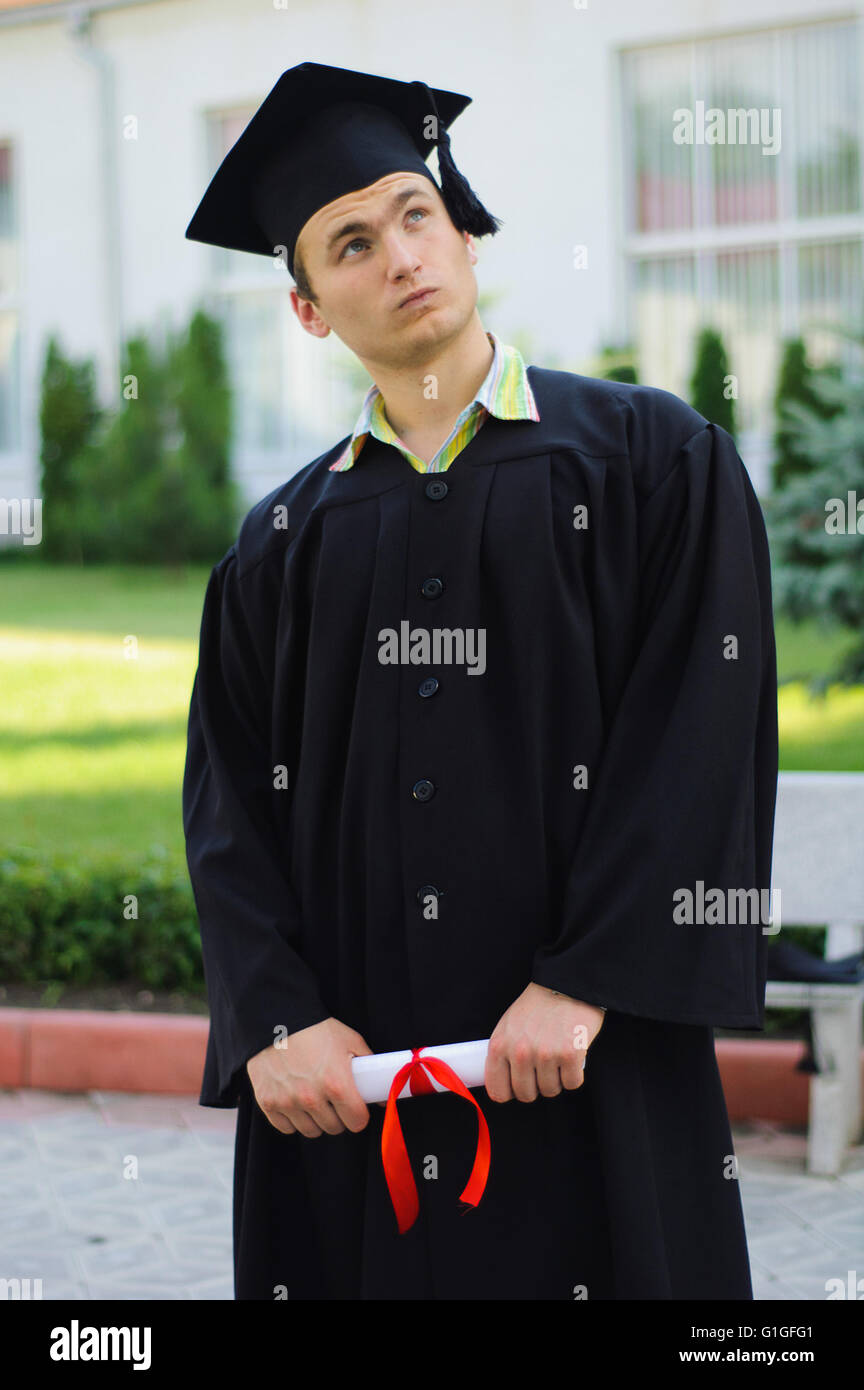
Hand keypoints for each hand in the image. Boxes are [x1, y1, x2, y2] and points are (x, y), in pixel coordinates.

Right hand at [246, 1017, 376, 1137]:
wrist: (277, 1018)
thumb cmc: (315, 1029)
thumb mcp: (350, 1041)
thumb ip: (369, 1067)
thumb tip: (381, 1097)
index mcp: (336, 1084)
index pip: (357, 1122)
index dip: (359, 1115)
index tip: (356, 1109)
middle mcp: (312, 1098)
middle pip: (334, 1128)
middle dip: (338, 1117)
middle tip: (335, 1102)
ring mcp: (288, 1102)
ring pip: (311, 1131)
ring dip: (316, 1120)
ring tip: (315, 1101)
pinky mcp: (268, 1103)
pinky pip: (287, 1127)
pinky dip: (293, 1119)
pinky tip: (296, 1102)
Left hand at [484, 983, 605, 1102]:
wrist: (566, 984)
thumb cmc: (537, 1006)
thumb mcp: (508, 1025)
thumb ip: (502, 1054)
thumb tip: (501, 1084)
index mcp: (500, 1045)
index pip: (498, 1091)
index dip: (510, 1092)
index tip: (518, 1086)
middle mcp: (520, 1052)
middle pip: (526, 1095)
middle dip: (535, 1086)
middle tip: (542, 1068)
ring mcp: (545, 1054)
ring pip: (550, 1091)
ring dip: (556, 1079)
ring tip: (557, 1058)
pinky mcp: (570, 1055)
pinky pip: (572, 1083)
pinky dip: (574, 1074)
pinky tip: (572, 1057)